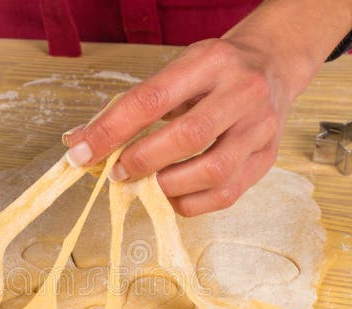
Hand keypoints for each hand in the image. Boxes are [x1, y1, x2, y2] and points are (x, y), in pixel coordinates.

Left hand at [63, 0, 351, 216]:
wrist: (272, 65)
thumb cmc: (215, 72)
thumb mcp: (176, 72)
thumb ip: (130, 106)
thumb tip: (79, 143)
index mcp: (211, 62)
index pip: (152, 99)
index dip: (112, 130)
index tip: (83, 153)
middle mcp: (242, 92)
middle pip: (188, 136)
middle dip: (143, 161)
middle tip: (119, 172)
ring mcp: (260, 127)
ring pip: (213, 170)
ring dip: (168, 186)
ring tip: (147, 184)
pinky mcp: (266, 157)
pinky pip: (226, 194)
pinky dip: (191, 203)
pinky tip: (172, 196)